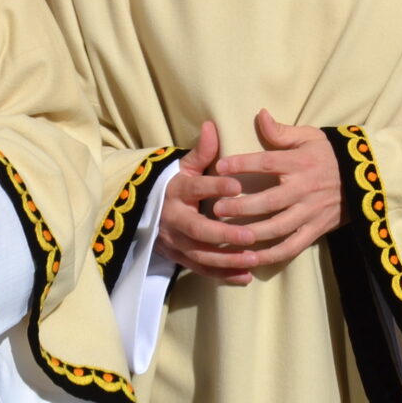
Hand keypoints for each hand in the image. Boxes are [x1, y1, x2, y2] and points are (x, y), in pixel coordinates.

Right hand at [156, 120, 255, 284]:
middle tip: (250, 235)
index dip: (214, 186)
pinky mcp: (179, 258)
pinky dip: (223, 275)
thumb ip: (202, 151)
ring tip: (253, 258)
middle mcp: (173, 218)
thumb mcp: (185, 166)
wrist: (148, 212)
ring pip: (200, 254)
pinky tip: (246, 276)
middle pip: (197, 229)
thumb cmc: (178, 185)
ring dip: (227, 259)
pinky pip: (201, 269)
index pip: (195, 188)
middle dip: (224, 235)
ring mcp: (175, 242)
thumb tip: (211, 125)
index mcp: (176, 190)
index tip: (237, 185)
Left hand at [207, 110, 345, 271]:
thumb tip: (260, 115)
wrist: (364, 179)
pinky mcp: (315, 230)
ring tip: (228, 234)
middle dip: (240, 206)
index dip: (242, 164)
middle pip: (268, 201)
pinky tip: (251, 258)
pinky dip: (271, 256)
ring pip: (277, 227)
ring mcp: (310, 213)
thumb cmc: (329, 155)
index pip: (267, 163)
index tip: (220, 167)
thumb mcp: (310, 136)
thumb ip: (282, 131)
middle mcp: (304, 189)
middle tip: (216, 208)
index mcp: (300, 163)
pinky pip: (292, 247)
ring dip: (251, 233)